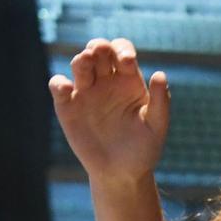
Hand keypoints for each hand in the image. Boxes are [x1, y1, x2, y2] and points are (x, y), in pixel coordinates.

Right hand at [47, 38, 170, 185]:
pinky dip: (59, 83)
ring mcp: (86, 92)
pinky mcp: (68, 106)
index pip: (122, 53)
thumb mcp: (156, 126)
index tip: (127, 62)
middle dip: (98, 47)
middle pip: (98, 52)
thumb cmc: (144, 149)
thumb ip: (161, 101)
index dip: (122, 50)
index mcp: (128, 80)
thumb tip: (160, 74)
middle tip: (99, 52)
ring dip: (81, 59)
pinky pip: (59, 87)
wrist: (122, 173)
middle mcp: (106, 81)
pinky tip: (67, 88)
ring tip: (85, 62)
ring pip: (79, 64)